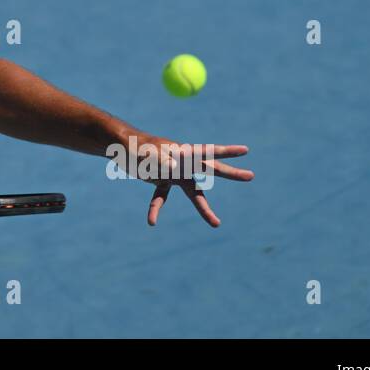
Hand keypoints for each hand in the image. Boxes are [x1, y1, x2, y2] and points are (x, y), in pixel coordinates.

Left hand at [121, 135, 253, 227]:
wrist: (119, 146)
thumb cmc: (134, 146)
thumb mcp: (147, 153)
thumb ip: (160, 160)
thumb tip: (173, 169)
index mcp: (182, 151)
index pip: (208, 151)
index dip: (227, 151)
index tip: (245, 150)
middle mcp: (182, 162)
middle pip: (210, 169)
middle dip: (230, 173)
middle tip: (251, 176)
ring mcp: (173, 172)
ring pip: (193, 192)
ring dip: (203, 208)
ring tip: (217, 224)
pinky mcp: (160, 180)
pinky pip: (162, 197)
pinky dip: (156, 208)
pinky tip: (151, 222)